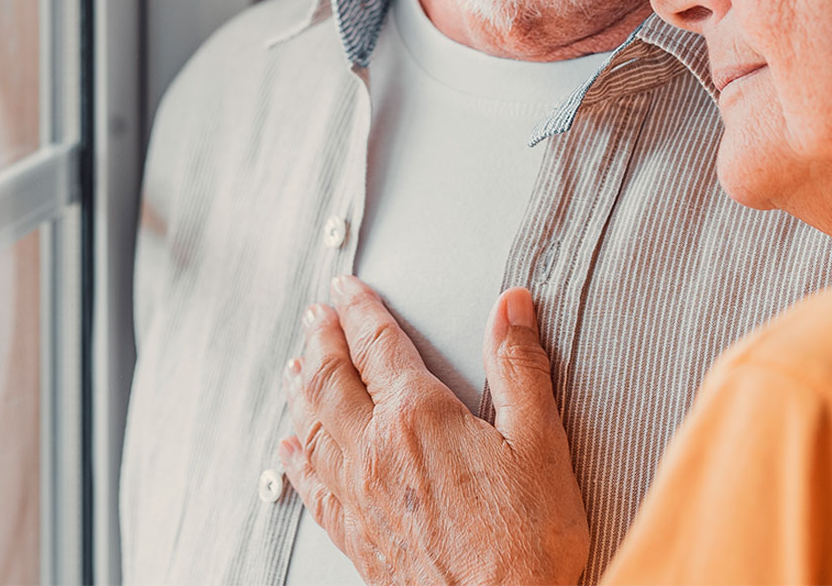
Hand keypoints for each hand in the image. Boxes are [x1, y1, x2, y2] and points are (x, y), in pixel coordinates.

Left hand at [279, 276, 589, 585]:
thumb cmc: (527, 543)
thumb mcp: (541, 443)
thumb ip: (520, 369)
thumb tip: (511, 307)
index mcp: (418, 417)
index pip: (377, 345)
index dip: (359, 310)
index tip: (346, 289)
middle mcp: (375, 452)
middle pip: (331, 379)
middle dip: (321, 340)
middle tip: (315, 315)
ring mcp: (359, 497)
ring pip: (312, 427)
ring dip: (301, 390)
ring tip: (295, 367)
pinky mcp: (356, 539)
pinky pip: (311, 486)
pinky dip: (295, 458)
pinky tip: (290, 450)